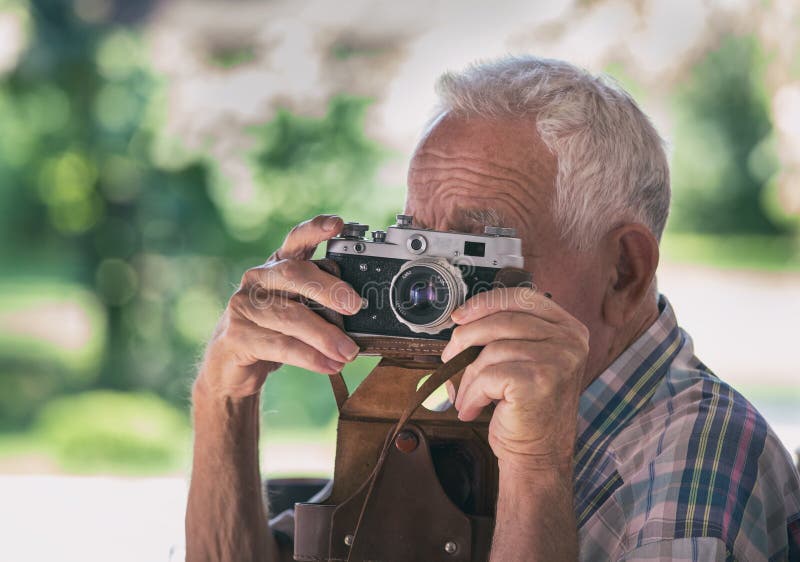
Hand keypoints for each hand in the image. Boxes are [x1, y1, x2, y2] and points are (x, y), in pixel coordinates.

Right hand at [195, 214, 362, 399]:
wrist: (230, 366)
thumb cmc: (272, 331)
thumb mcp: (298, 309)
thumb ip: (322, 303)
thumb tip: (361, 312)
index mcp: (277, 265)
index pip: (296, 239)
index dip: (316, 229)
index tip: (338, 224)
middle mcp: (258, 279)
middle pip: (295, 274)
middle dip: (329, 289)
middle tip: (354, 306)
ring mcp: (244, 306)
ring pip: (290, 315)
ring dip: (325, 335)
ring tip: (348, 352)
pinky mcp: (237, 335)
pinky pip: (280, 345)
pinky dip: (310, 357)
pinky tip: (329, 365)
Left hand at [440, 287, 588, 470]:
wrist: (538, 454)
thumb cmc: (527, 409)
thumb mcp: (527, 359)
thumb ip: (509, 333)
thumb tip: (464, 317)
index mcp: (568, 328)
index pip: (522, 298)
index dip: (486, 302)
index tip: (460, 316)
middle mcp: (569, 341)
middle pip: (502, 320)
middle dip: (466, 337)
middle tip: (449, 356)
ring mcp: (557, 360)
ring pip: (492, 350)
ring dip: (470, 376)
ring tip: (469, 395)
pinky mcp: (539, 381)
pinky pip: (488, 375)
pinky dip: (473, 394)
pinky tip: (474, 408)